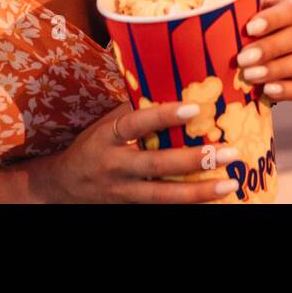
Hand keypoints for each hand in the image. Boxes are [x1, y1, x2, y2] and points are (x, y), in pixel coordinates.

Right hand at [36, 101, 240, 202]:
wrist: (62, 186)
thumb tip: (174, 85)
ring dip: (199, 190)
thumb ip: (135, 110)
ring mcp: (123, 191)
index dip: (164, 116)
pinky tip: (214, 197)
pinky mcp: (131, 207)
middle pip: (157, 165)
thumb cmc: (93, 145)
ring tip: (229, 183)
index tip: (194, 108)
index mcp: (108, 137)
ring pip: (163, 195)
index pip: (136, 123)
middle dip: (194, 159)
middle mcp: (115, 166)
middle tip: (228, 151)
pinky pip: (162, 207)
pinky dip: (189, 203)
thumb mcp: (106, 123)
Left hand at [237, 0, 291, 101]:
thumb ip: (235, 15)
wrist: (250, 58)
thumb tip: (212, 11)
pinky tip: (268, 91)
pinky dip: (289, 90)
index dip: (272, 19)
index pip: (289, 11)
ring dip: (276, 69)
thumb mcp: (240, 18)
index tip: (249, 29)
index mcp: (290, 12)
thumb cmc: (242, 33)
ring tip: (249, 76)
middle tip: (243, 58)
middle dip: (269, 48)